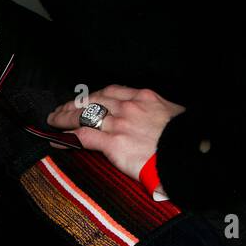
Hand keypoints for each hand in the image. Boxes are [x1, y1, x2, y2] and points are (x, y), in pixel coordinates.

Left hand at [45, 84, 184, 180]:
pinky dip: (67, 137)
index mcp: (145, 97)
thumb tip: (157, 122)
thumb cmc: (188, 139)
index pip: (112, 91)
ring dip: (65, 117)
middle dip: (75, 104)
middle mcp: (129, 106)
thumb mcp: (175, 116)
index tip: (88, 99)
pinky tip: (58, 139)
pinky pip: (83, 137)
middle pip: (93, 100)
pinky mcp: (113, 143)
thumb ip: (160, 114)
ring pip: (84, 115)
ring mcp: (120, 124)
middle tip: (63, 108)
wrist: (190, 154)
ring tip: (55, 120)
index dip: (95, 96)